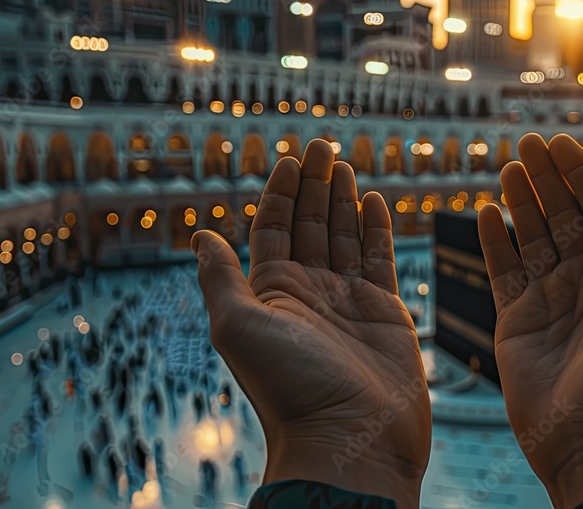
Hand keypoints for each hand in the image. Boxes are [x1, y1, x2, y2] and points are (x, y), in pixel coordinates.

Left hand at [193, 139, 429, 507]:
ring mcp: (348, 300)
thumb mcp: (238, 326)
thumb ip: (221, 278)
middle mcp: (308, 292)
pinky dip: (377, 228)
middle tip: (323, 145)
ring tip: (345, 164)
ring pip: (344, 236)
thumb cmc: (288, 387)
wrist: (350, 438)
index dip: (281, 192)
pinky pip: (379, 258)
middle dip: (315, 184)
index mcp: (271, 292)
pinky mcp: (384, 311)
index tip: (291, 158)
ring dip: (343, 199)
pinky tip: (374, 200)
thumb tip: (198, 235)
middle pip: (310, 224)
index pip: (274, 228)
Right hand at [478, 133, 582, 507]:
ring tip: (509, 166)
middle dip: (546, 178)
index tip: (559, 141)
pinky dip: (493, 242)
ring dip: (520, 201)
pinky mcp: (517, 323)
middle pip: (562, 215)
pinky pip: (502, 271)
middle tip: (526, 141)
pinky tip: (486, 211)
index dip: (579, 173)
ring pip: (531, 237)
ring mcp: (550, 301)